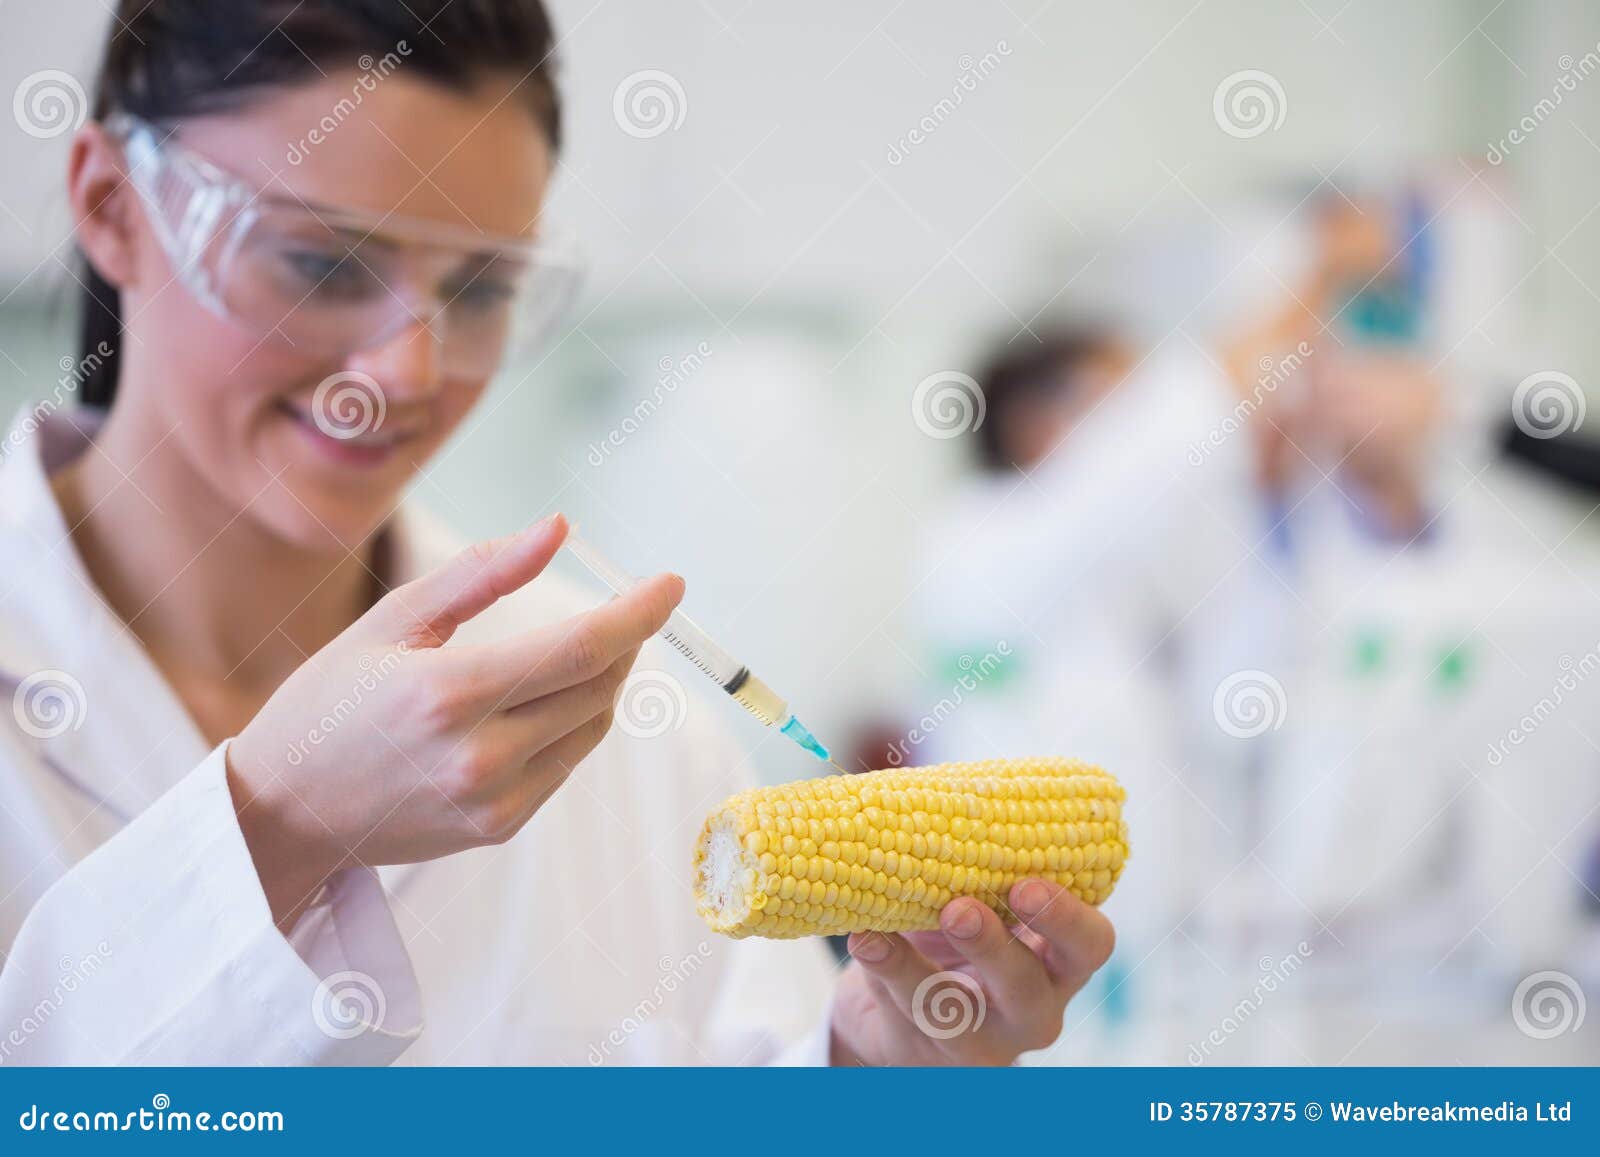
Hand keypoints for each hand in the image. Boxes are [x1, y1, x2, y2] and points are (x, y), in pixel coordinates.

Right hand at [226, 514, 683, 927]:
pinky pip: (567, 761)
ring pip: (591, 724)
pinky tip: (545, 698)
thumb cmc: (329, 701)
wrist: (282, 811)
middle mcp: (479, 755)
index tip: (672, 582)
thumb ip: (481, 573)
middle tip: (624, 605)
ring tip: (584, 645)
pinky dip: (574, 720)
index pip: (582, 648)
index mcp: (447, 693)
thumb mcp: (391, 620)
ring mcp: (494, 799)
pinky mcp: (500, 827)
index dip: (639, 612)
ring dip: (605, 677)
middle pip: (598, 685)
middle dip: (624, 638)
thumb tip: (559, 528)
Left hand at [829, 879, 1114, 1065]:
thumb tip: (937, 792)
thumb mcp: (974, 896)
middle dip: (994, 948)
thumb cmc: (952, 937)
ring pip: (957, 1013)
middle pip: (1032, 988)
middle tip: (959, 908)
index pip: (1091, 943)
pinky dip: (883, 969)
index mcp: (1057, 958)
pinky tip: (863, 938)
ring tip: (891, 924)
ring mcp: (980, 1040)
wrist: (898, 1010)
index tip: (1027, 882)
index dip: (1067, 918)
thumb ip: (972, 858)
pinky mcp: (925, 1053)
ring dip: (922, 967)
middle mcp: (1033, 1007)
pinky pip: (904, 1013)